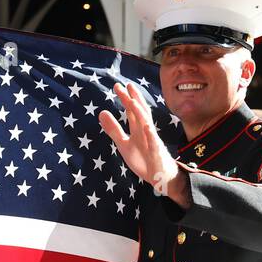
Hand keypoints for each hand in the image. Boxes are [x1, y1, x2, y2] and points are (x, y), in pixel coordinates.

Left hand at [98, 83, 187, 207]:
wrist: (159, 176)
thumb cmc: (143, 158)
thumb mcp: (124, 144)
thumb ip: (113, 130)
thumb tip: (101, 113)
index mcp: (138, 129)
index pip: (132, 111)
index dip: (126, 99)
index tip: (118, 86)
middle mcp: (146, 132)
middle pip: (140, 112)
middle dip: (133, 99)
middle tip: (125, 85)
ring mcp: (152, 141)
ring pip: (147, 124)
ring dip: (140, 113)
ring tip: (132, 101)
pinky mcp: (156, 152)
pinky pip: (153, 142)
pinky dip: (150, 134)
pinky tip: (145, 126)